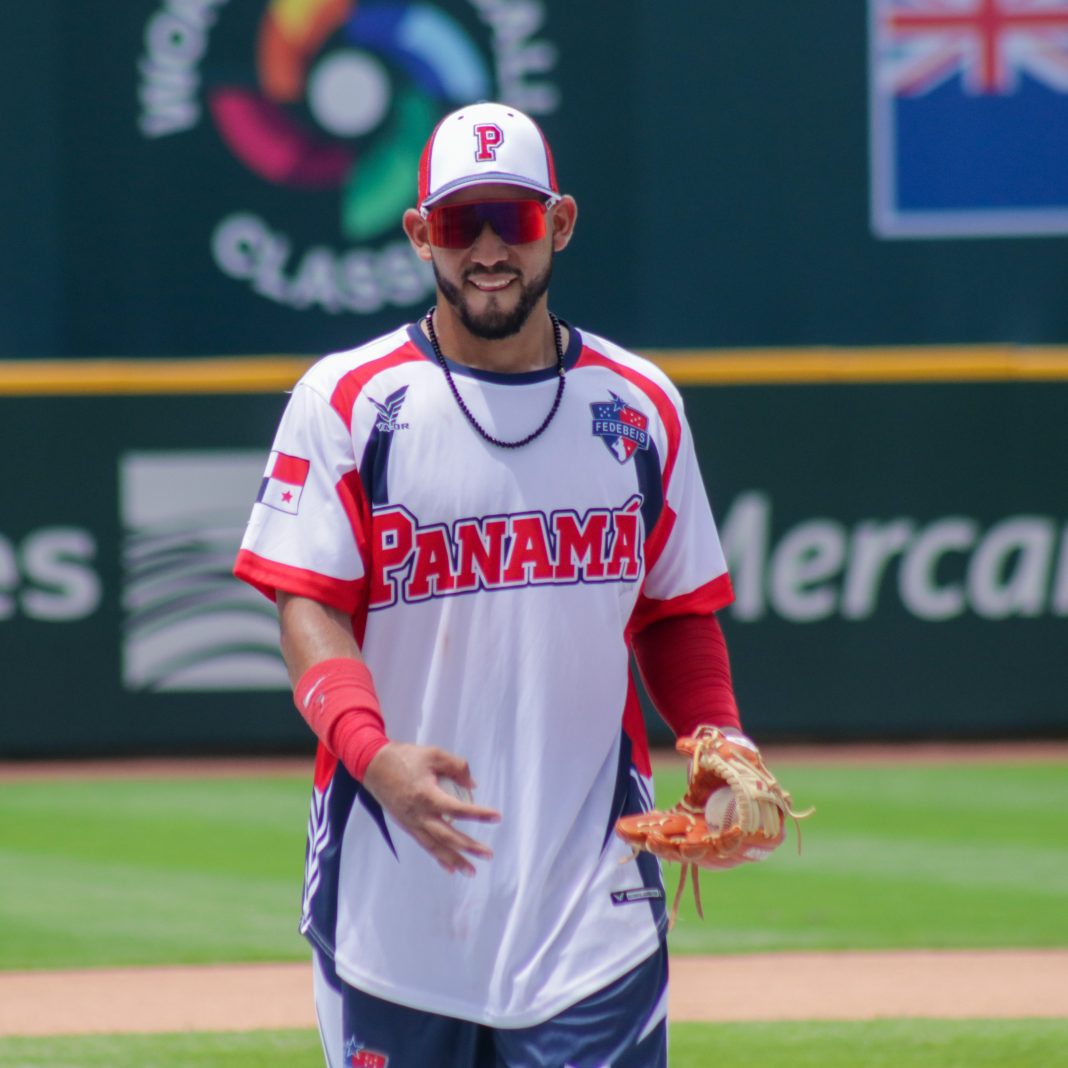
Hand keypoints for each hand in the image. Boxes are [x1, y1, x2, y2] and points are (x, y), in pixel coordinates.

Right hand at [362, 742, 501, 875]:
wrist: (373, 765)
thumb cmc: (405, 757)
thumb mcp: (434, 754)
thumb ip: (457, 767)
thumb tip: (472, 786)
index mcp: (427, 795)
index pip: (458, 809)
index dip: (479, 814)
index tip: (496, 817)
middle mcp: (419, 814)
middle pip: (448, 836)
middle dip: (469, 847)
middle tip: (488, 854)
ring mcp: (411, 823)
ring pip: (435, 846)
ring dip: (454, 860)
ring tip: (472, 871)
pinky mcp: (406, 825)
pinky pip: (424, 845)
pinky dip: (438, 857)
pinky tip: (450, 868)